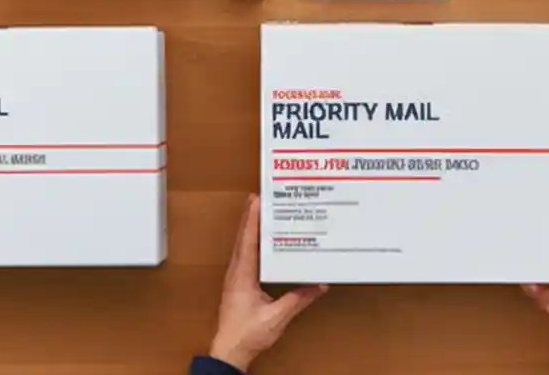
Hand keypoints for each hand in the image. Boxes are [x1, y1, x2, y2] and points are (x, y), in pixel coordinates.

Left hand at [209, 194, 328, 371]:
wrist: (229, 351)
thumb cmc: (247, 334)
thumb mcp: (277, 317)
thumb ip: (298, 299)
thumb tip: (318, 285)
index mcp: (242, 275)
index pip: (247, 241)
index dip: (252, 219)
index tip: (256, 200)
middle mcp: (236, 273)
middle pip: (243, 239)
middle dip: (250, 217)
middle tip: (258, 198)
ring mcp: (235, 279)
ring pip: (242, 247)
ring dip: (249, 229)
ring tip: (258, 213)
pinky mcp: (238, 286)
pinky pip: (244, 258)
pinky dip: (251, 244)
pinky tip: (259, 243)